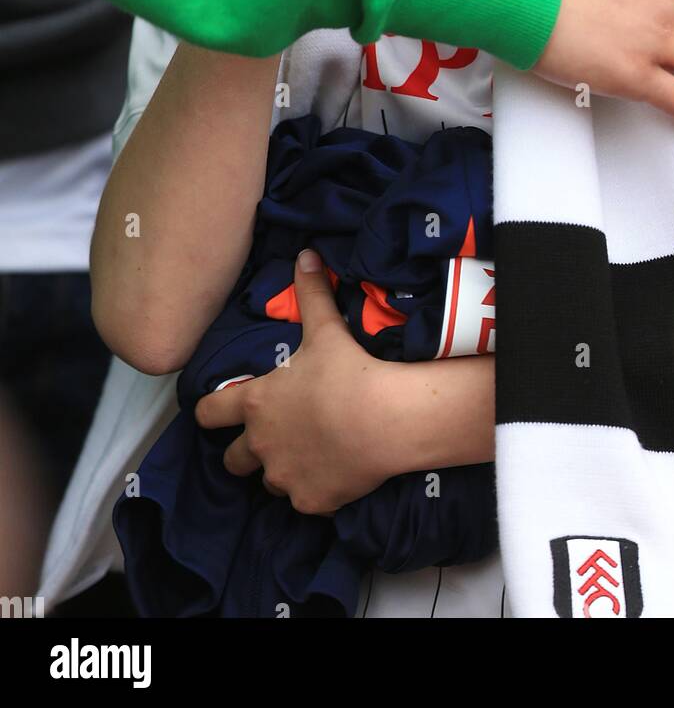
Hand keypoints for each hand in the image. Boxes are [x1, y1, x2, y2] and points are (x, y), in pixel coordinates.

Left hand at [194, 249, 393, 513]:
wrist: (383, 420)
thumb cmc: (347, 371)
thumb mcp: (326, 329)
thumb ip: (311, 293)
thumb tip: (306, 254)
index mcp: (256, 403)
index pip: (209, 413)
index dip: (209, 411)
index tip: (215, 411)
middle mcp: (260, 444)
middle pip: (232, 460)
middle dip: (244, 452)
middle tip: (270, 438)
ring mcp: (284, 476)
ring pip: (268, 482)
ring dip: (281, 470)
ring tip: (309, 454)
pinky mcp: (310, 502)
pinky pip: (304, 500)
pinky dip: (314, 490)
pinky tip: (335, 473)